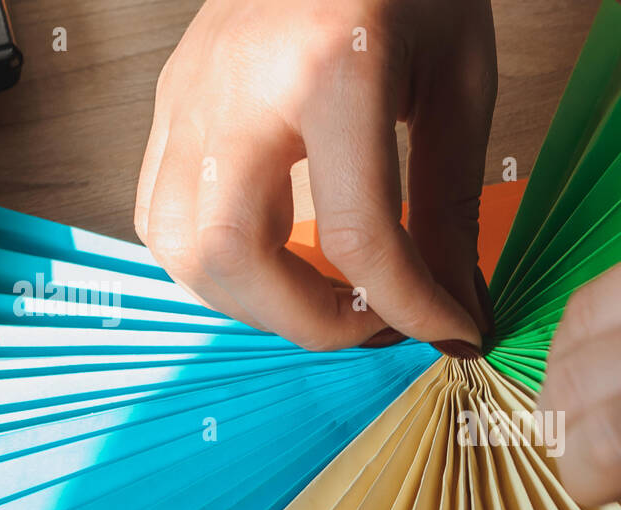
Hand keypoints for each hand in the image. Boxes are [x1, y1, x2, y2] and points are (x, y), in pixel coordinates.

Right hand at [136, 0, 496, 350]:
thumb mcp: (460, 84)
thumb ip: (452, 204)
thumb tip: (453, 305)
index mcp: (333, 66)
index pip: (357, 234)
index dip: (410, 308)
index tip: (450, 332)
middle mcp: (240, 83)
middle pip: (230, 256)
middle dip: (310, 320)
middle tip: (374, 321)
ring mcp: (191, 91)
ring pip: (178, 246)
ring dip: (256, 300)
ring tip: (328, 294)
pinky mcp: (173, 98)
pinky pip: (160, 212)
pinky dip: (217, 262)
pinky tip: (279, 255)